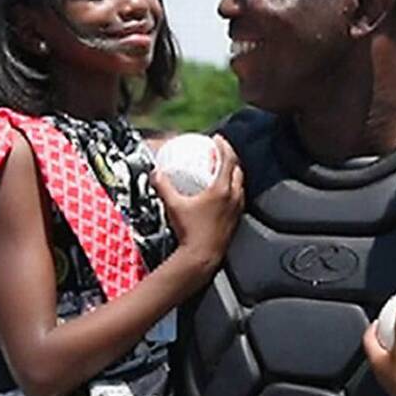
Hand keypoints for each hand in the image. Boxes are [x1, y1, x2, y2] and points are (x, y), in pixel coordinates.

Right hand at [151, 134, 243, 272]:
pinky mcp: (237, 218)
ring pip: (240, 183)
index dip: (223, 146)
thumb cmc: (190, 231)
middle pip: (237, 169)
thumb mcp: (174, 206)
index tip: (217, 139)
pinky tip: (223, 192)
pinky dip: (234, 187)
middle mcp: (234, 197)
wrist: (202, 257)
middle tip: (219, 152)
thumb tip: (155, 173)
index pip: (228, 160)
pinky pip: (239, 196)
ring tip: (222, 169)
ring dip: (233, 172)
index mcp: (221, 190)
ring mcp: (237, 208)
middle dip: (230, 157)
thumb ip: (163, 187)